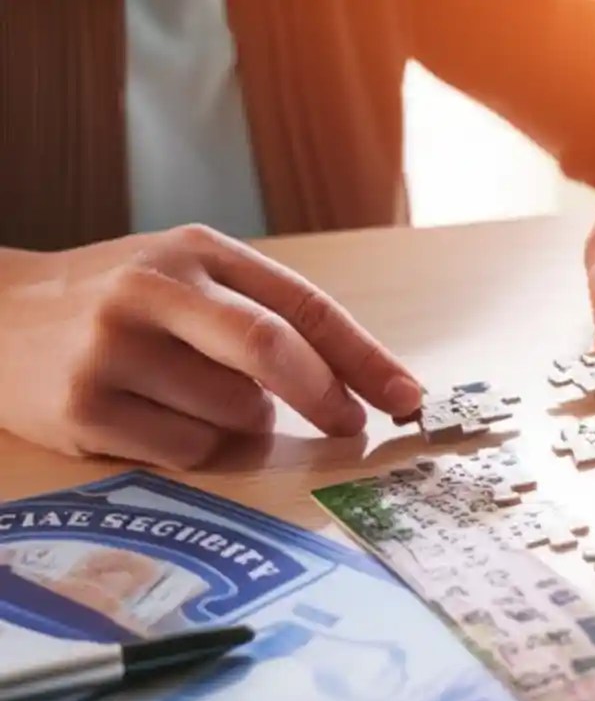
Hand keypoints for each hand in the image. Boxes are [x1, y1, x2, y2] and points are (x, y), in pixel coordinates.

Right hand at [0, 225, 423, 468]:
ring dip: (249, 422)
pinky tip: (163, 419)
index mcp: (194, 250)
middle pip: (271, 349)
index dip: (364, 356)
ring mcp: (112, 350)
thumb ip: (262, 312)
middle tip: (350, 424)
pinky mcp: (83, 410)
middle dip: (326, 395)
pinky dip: (203, 448)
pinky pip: (189, 450)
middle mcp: (152, 290)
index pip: (303, 304)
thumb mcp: (185, 275)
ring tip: (204, 397)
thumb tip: (355, 382)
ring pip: (235, 412)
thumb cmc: (115, 302)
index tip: (406, 395)